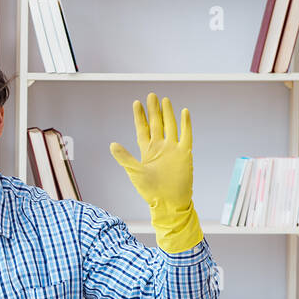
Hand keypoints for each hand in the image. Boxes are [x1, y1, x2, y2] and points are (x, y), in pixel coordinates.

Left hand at [109, 93, 203, 252]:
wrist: (169, 203)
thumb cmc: (150, 191)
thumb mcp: (134, 172)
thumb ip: (124, 157)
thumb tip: (112, 144)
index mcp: (147, 151)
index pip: (143, 129)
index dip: (140, 117)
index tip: (136, 103)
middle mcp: (160, 148)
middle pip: (156, 124)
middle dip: (153, 110)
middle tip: (151, 95)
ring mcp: (173, 150)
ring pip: (171, 126)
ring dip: (168, 114)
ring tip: (165, 100)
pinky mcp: (185, 153)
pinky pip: (186, 135)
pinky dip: (186, 124)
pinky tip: (184, 112)